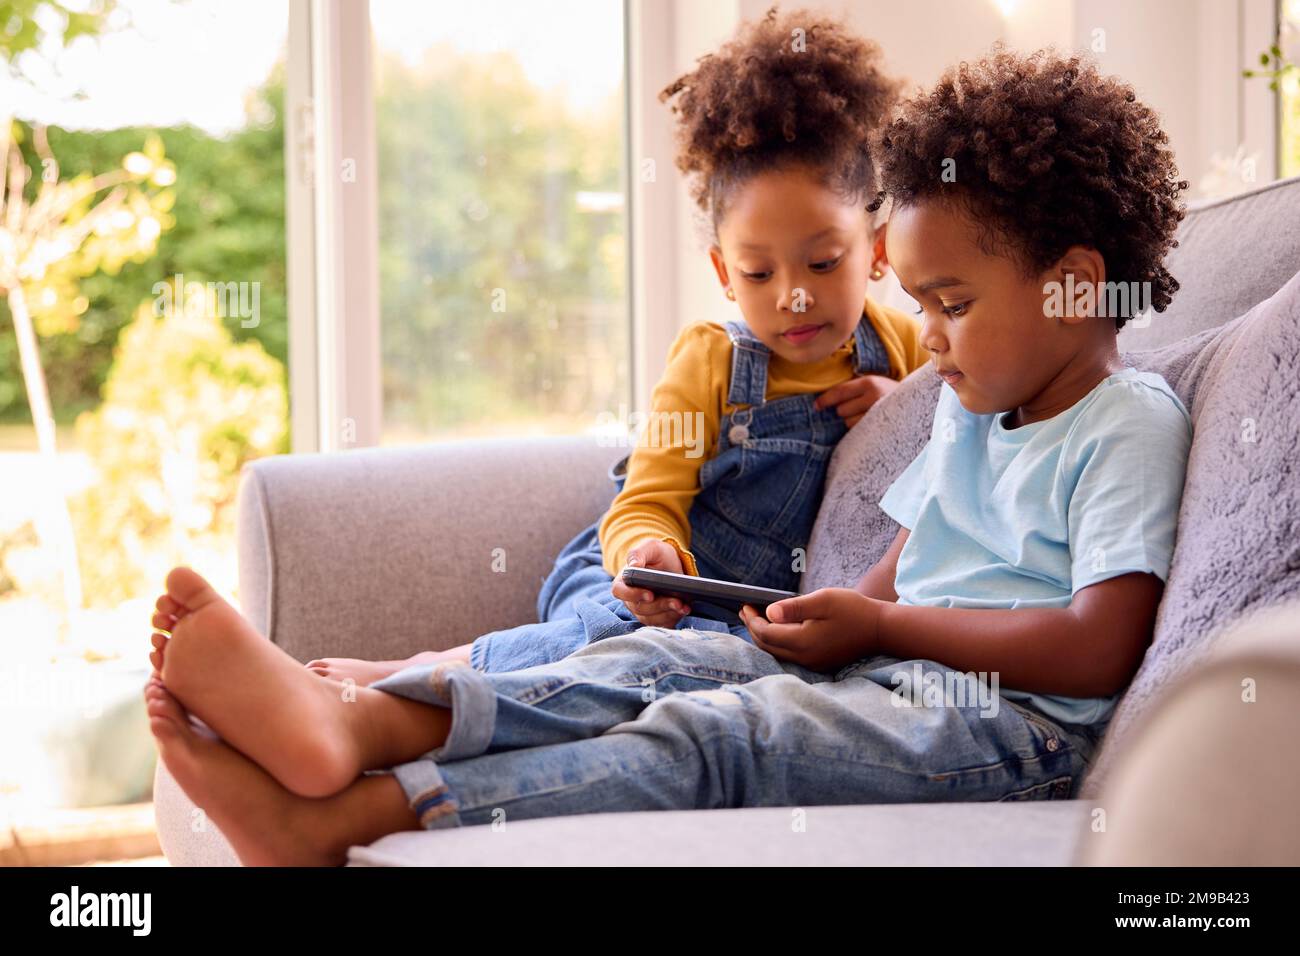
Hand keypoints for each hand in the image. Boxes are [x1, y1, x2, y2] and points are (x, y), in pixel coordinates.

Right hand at [611, 538, 691, 627]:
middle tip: (676, 601)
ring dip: (668, 613)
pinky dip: (674, 618)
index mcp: (624, 581)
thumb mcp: (650, 548)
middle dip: (659, 605)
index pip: (620, 591)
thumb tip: (634, 565)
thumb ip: (638, 553)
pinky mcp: (657, 618)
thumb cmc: (657, 556)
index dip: (633, 595)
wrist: (672, 566)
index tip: (649, 594)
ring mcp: (643, 611)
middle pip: (640, 608)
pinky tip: (685, 610)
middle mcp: (630, 599)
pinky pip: (662, 623)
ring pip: (652, 619)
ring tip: (683, 606)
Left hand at [739, 587, 880, 670]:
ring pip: (777, 652)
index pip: (766, 634)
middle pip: (767, 646)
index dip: (751, 620)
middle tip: (745, 610)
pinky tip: (777, 629)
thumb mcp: (824, 600)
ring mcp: (812, 663)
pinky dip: (777, 642)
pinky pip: (789, 654)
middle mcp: (804, 657)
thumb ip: (795, 607)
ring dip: (764, 636)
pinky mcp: (819, 662)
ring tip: (756, 619)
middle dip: (753, 628)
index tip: (744, 605)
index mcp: (802, 642)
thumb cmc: (853, 610)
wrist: (880, 629)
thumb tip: (769, 612)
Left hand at [814, 374, 898, 427]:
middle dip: (845, 411)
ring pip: (849, 423)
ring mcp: (879, 413)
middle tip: (859, 408)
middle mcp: (874, 396)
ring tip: (868, 417)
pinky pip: (859, 432)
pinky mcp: (881, 428)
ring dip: (853, 421)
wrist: (918, 406)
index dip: (825, 400)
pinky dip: (860, 430)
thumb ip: (854, 390)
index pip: (840, 392)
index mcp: (870, 382)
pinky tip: (870, 425)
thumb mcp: (874, 385)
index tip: (816, 406)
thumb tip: (824, 401)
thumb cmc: (889, 396)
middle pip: (842, 410)